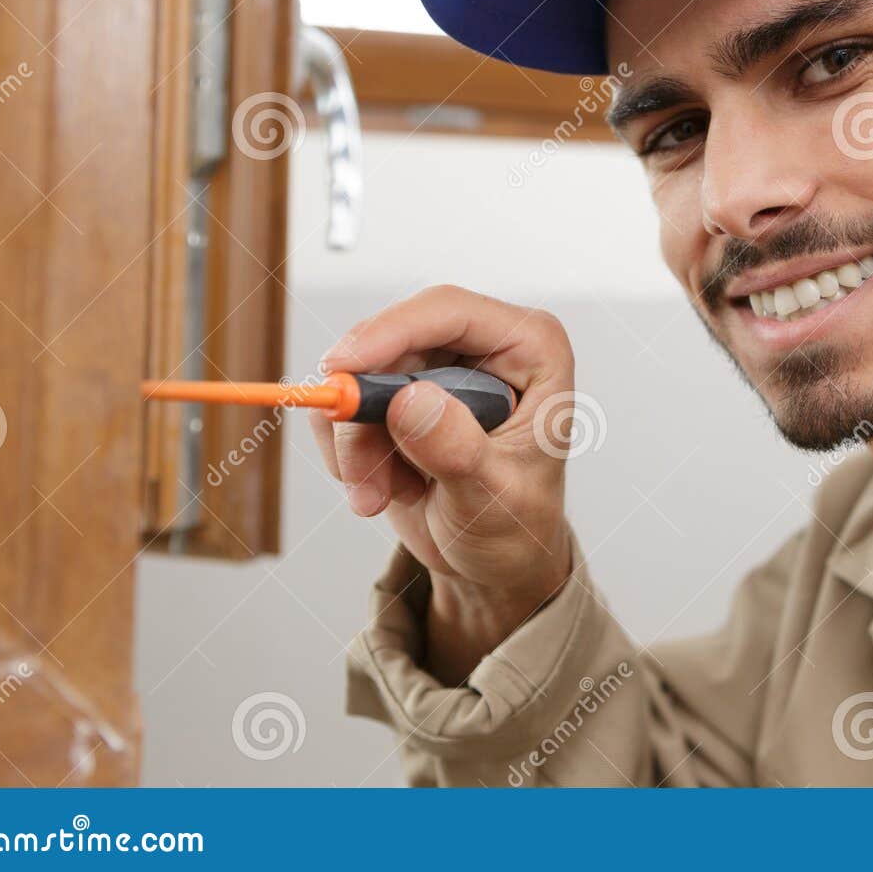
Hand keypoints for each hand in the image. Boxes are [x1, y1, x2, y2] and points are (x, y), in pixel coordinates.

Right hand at [311, 285, 574, 671]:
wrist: (495, 559)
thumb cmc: (516, 524)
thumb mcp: (494, 497)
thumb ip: (456, 450)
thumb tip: (409, 399)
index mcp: (530, 348)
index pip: (450, 312)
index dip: (391, 331)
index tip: (342, 368)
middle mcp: (482, 346)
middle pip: (391, 342)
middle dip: (362, 414)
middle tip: (359, 477)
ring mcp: (436, 368)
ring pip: (357, 378)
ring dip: (355, 445)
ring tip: (382, 496)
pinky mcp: (398, 394)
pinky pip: (343, 407)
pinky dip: (349, 453)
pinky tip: (384, 488)